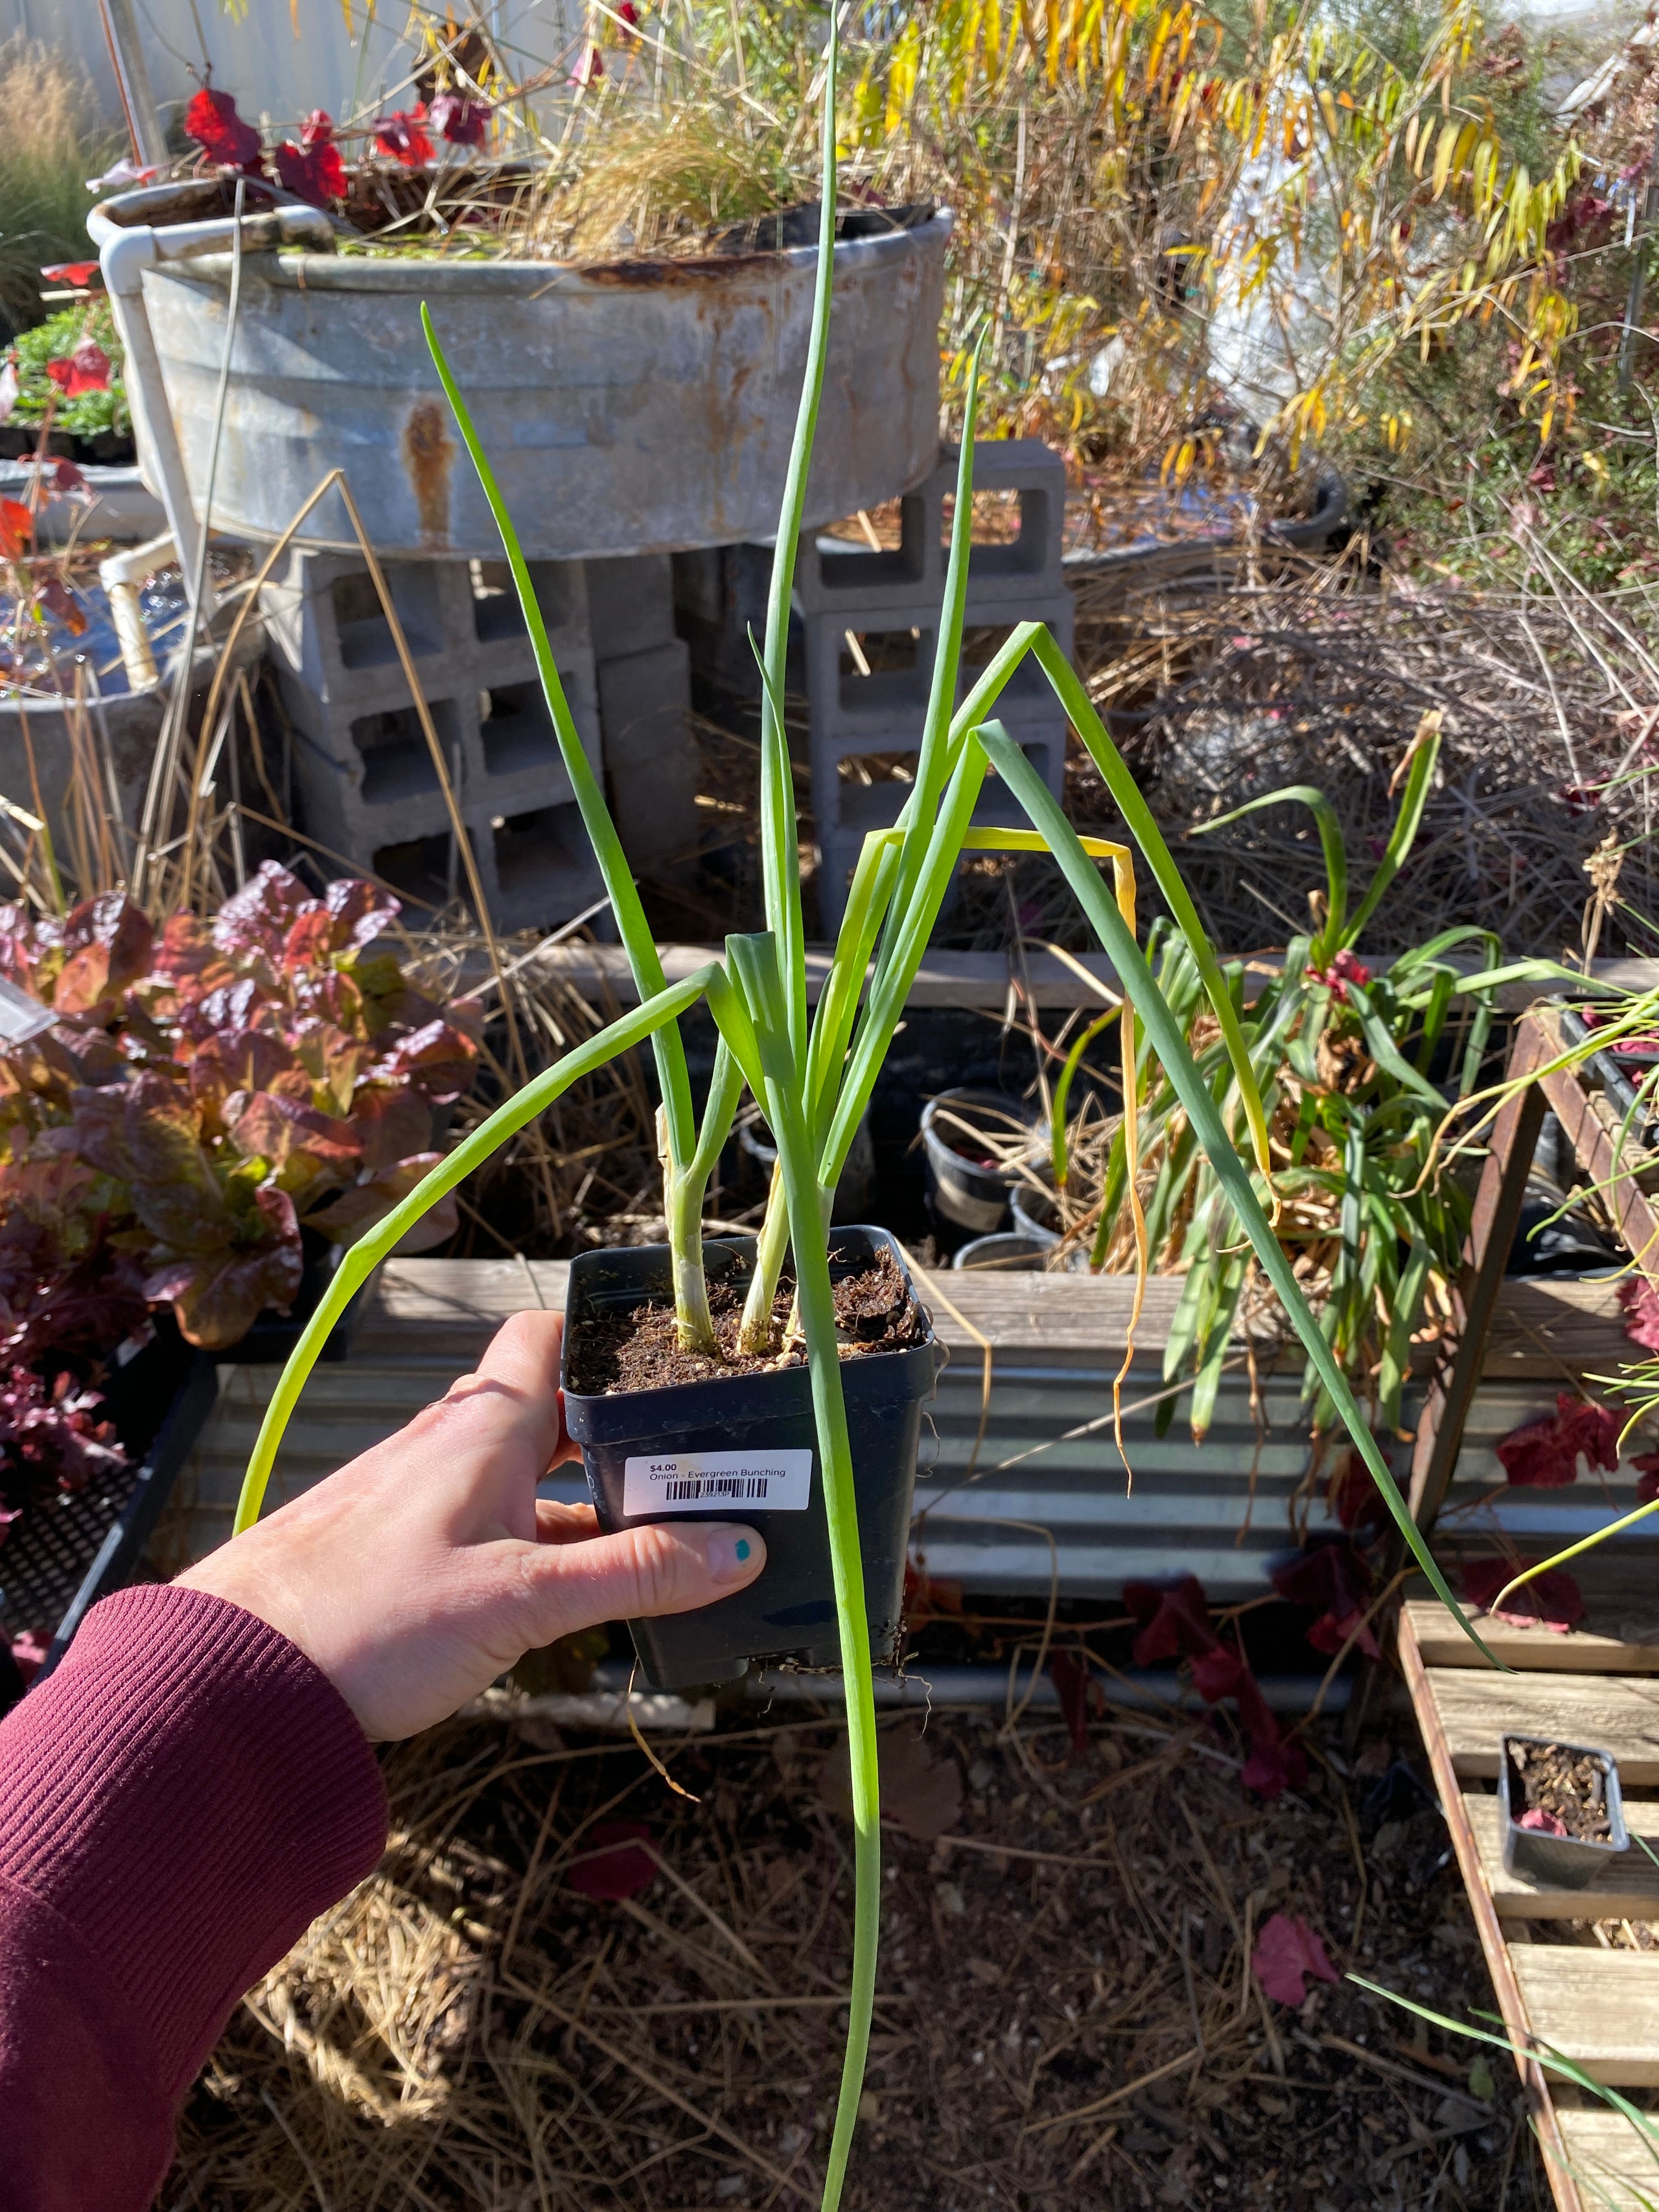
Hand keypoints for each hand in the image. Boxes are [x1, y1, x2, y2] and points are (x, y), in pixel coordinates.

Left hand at [177, 1309, 764, 1739]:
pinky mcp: (404, 1547)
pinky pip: (496, 1522)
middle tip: (699, 1469)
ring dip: (589, 1499)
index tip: (675, 1363)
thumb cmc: (366, 1620)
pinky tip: (575, 1590)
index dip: (610, 1336)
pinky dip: (545, 1541)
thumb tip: (737, 1549)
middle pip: (553, 1411)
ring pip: (527, 1474)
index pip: (550, 1336)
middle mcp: (451, 1444)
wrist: (233, 1680)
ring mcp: (423, 1495)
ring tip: (662, 1540)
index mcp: (482, 1427)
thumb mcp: (523, 1600)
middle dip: (623, 1437)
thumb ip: (632, 1573)